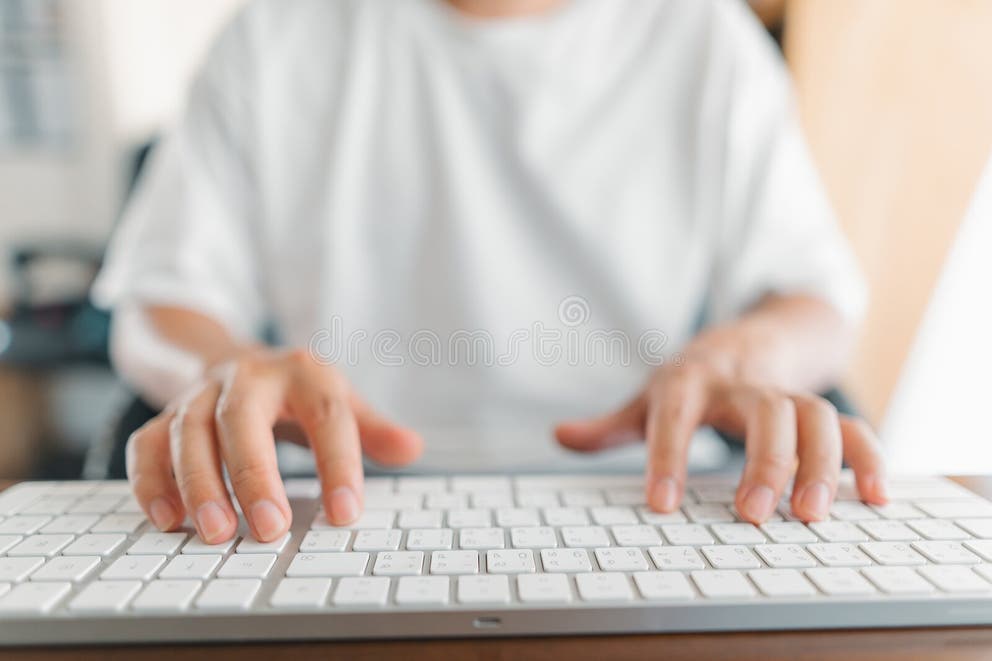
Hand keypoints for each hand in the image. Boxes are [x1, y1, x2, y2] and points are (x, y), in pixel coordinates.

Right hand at [126, 349, 422, 542]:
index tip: (345, 515)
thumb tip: (411, 449)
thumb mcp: (339, 399)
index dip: (338, 465)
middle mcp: (247, 378)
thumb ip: (371, 429)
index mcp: (303, 373)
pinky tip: (167, 521)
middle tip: (269, 530)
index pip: (326, 416)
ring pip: (188, 433)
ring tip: (216, 534)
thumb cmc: (297, 394)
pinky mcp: (163, 416)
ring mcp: (199, 395)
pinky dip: (151, 483)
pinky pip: (146, 446)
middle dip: (253, 476)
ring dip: (198, 485)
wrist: (233, 358)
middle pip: (242, 420)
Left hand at [555, 360, 886, 522]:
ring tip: (813, 516)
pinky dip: (868, 458)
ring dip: (819, 464)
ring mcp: (785, 393)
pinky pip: (851, 426)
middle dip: (761, 462)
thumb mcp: (648, 397)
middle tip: (754, 516)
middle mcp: (740, 385)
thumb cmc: (691, 381)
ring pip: (814, 414)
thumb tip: (559, 436)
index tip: (662, 505)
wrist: (749, 338)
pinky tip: (873, 499)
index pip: (675, 415)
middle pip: (760, 411)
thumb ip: (610, 424)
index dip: (667, 457)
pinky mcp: (819, 404)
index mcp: (689, 382)